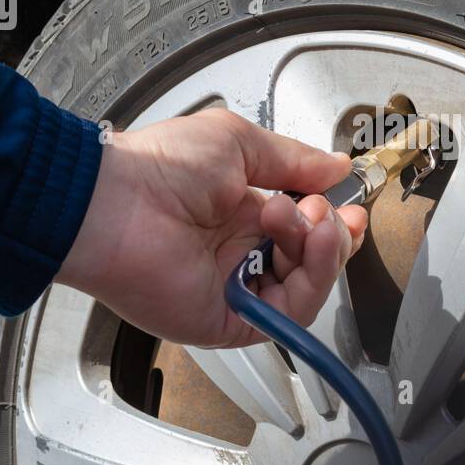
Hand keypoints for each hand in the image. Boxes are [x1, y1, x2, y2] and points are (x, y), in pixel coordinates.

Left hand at [57, 108, 367, 347]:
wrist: (113, 203)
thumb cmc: (157, 167)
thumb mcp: (239, 143)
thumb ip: (293, 158)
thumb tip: (336, 165)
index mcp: (240, 214)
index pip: (304, 230)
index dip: (333, 219)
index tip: (351, 202)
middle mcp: (239, 255)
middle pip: (314, 262)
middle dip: (332, 232)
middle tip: (318, 208)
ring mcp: (236, 290)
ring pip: (308, 289)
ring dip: (322, 250)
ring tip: (301, 217)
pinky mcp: (230, 321)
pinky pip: (289, 314)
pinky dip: (310, 280)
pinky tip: (303, 242)